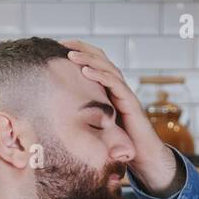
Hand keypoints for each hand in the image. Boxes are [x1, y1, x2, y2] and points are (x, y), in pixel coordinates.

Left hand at [58, 38, 180, 193]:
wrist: (142, 154)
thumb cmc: (119, 140)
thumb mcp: (96, 121)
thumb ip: (83, 112)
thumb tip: (56, 111)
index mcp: (109, 88)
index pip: (95, 62)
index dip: (79, 51)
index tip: (58, 47)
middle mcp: (118, 86)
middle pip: (101, 58)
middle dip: (81, 48)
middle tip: (61, 43)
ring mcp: (125, 93)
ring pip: (107, 67)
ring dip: (88, 59)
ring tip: (70, 55)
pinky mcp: (131, 102)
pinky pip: (115, 84)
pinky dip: (100, 75)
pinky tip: (85, 71)